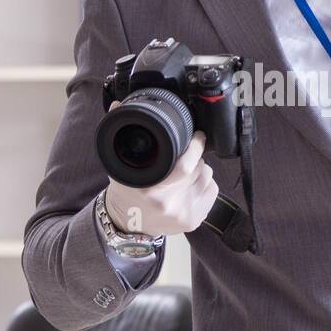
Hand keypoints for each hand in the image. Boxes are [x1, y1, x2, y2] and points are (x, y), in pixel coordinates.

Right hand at [104, 103, 218, 234]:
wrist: (128, 225)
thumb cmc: (126, 193)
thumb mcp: (120, 166)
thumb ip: (121, 136)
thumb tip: (118, 105)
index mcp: (150, 190)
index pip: (185, 166)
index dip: (195, 146)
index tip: (197, 135)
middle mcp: (168, 204)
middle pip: (199, 168)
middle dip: (196, 156)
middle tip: (186, 155)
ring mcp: (183, 215)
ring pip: (207, 178)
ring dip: (201, 169)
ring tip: (186, 172)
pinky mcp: (194, 221)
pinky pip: (212, 191)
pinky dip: (205, 184)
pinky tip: (190, 185)